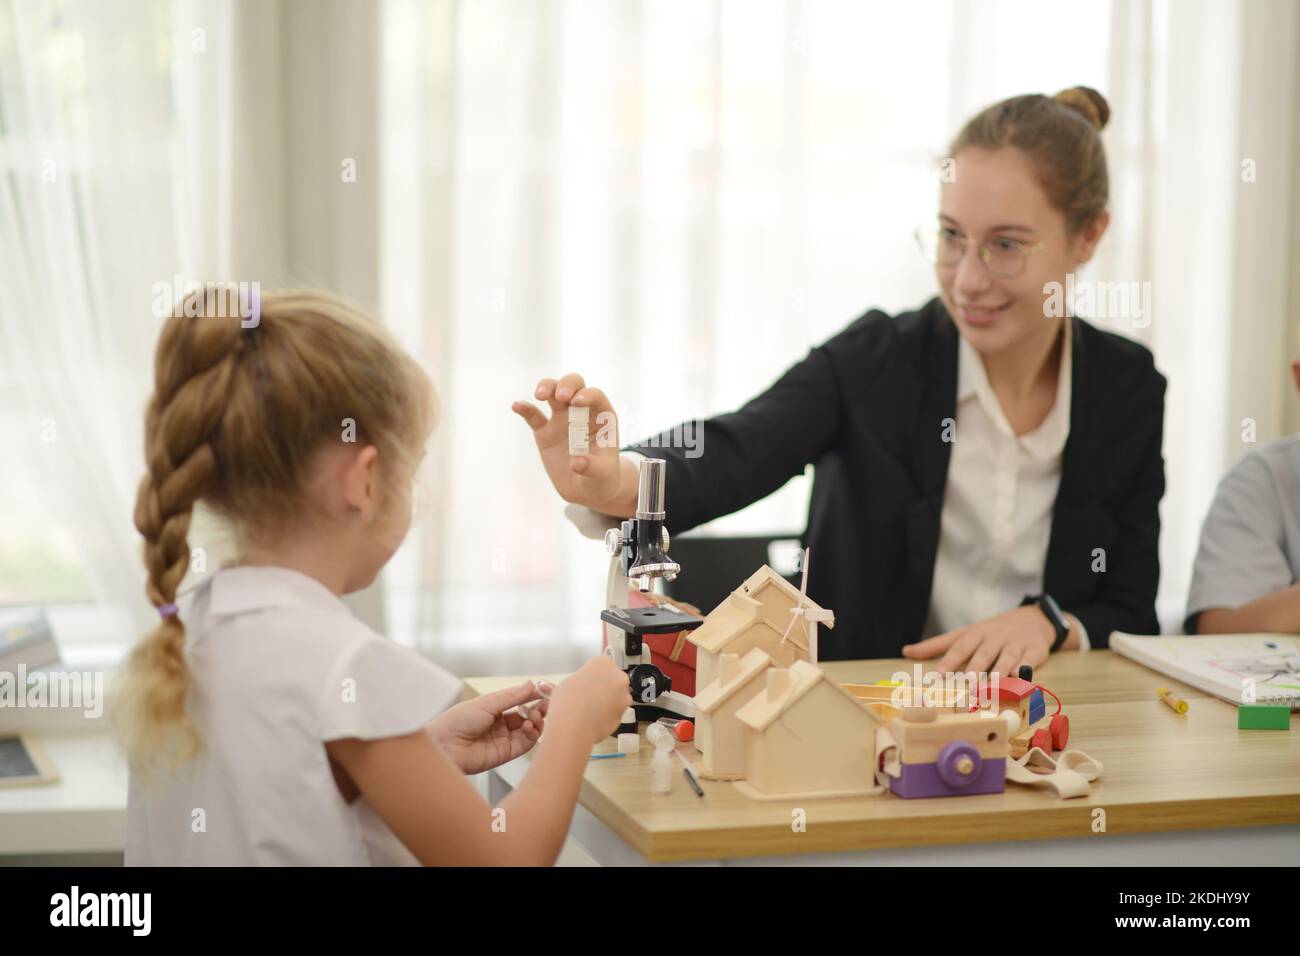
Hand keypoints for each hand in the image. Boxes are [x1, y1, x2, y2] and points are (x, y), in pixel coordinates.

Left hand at [428, 681, 550, 774]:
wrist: (444, 746)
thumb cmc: (456, 722)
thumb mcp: (486, 703)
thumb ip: (511, 696)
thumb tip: (531, 684)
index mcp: (493, 708)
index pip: (519, 700)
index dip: (533, 695)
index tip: (546, 689)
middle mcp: (500, 723)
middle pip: (527, 715)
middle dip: (539, 708)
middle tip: (548, 702)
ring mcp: (503, 738)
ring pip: (529, 729)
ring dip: (537, 721)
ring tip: (535, 716)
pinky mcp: (505, 753)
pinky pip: (525, 744)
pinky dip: (532, 734)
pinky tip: (530, 726)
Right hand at [511, 373, 625, 510]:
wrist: (584, 489)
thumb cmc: (601, 478)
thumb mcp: (602, 475)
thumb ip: (592, 467)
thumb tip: (577, 462)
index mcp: (601, 418)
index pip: (596, 397)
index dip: (587, 395)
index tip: (577, 401)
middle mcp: (582, 413)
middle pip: (574, 386)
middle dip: (567, 385)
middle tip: (561, 396)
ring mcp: (562, 419)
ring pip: (553, 393)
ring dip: (546, 387)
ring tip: (539, 395)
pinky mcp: (545, 431)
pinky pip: (533, 416)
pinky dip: (525, 408)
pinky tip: (517, 406)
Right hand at [547, 656, 632, 747]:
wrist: (573, 727)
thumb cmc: (567, 702)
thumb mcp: (568, 682)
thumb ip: (581, 679)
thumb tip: (581, 686)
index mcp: (603, 663)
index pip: (601, 665)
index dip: (593, 675)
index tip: (587, 682)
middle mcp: (618, 676)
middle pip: (613, 679)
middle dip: (604, 687)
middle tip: (589, 696)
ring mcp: (624, 695)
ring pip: (617, 695)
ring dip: (609, 701)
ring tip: (592, 710)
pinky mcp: (625, 713)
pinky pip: (617, 711)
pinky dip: (610, 714)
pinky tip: (596, 719)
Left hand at [902, 606, 1054, 675]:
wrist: (1032, 620)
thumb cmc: (991, 632)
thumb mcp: (964, 634)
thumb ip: (936, 645)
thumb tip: (906, 651)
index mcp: (975, 634)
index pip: (959, 647)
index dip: (949, 661)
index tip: (937, 676)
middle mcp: (994, 638)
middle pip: (982, 654)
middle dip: (974, 668)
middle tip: (966, 683)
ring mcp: (1014, 645)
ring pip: (1005, 658)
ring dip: (998, 672)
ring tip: (991, 686)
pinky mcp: (1034, 652)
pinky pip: (1029, 661)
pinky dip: (1025, 669)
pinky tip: (1020, 678)